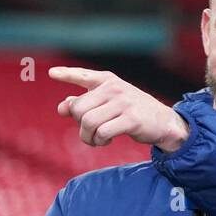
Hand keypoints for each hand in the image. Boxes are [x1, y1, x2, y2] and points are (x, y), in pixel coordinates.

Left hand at [52, 66, 189, 152]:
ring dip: (88, 137)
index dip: (67, 75)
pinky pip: (102, 132)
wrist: (164, 122)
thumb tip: (62, 107)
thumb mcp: (108, 104)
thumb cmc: (131, 112)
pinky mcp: (131, 118)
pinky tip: (107, 140)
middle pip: (78, 108)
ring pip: (88, 122)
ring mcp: (123, 102)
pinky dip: (100, 141)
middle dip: (79, 125)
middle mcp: (114, 88)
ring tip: (97, 139)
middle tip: (89, 133)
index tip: (51, 73)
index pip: (83, 76)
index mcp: (107, 81)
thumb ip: (85, 104)